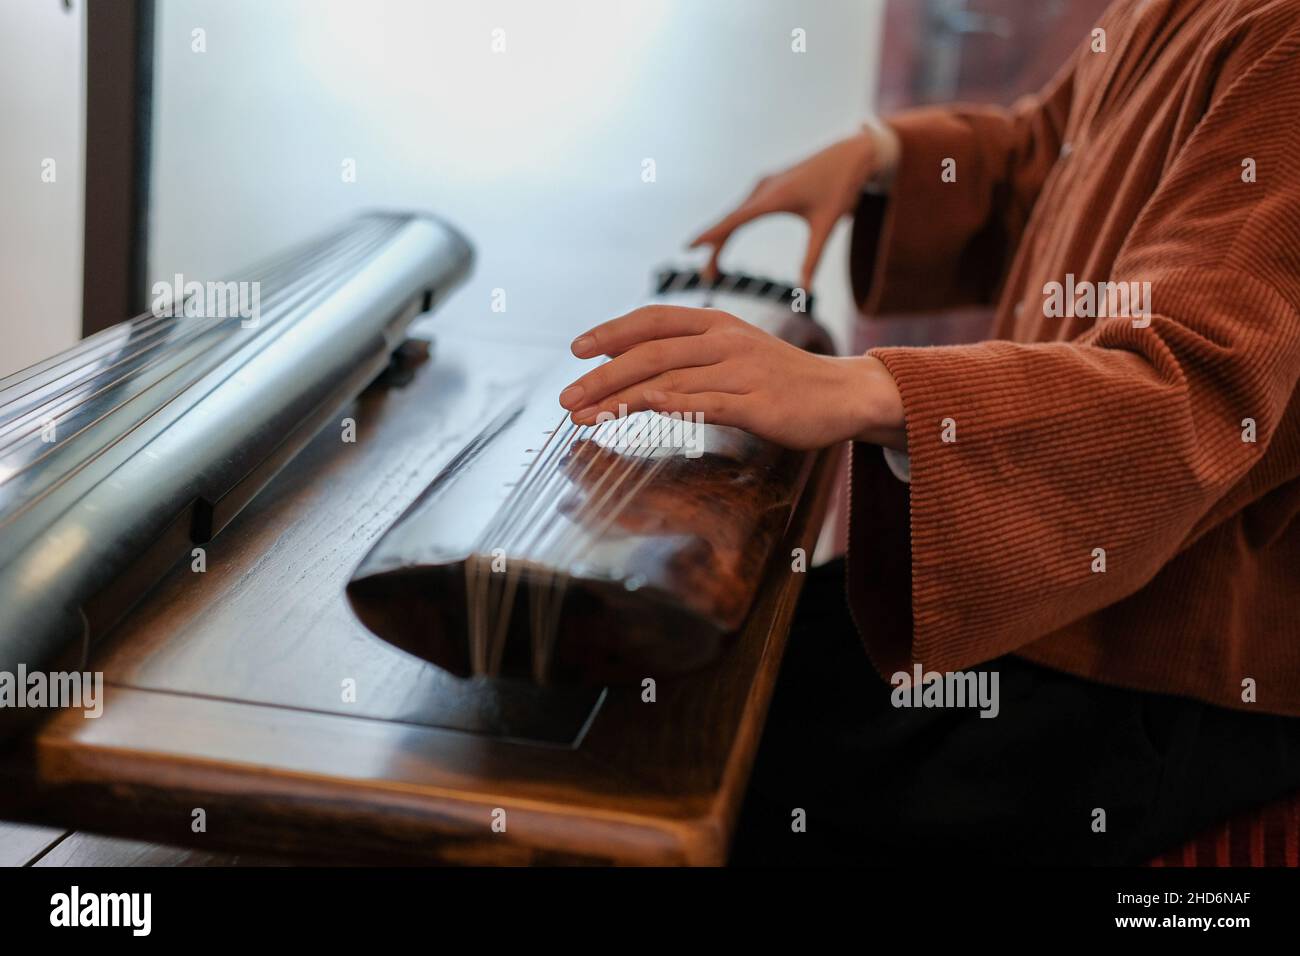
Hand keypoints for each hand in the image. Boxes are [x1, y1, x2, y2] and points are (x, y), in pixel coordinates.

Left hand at [560, 306, 905, 451]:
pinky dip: (670, 406)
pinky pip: (705, 402)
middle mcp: (724, 340)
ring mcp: (741, 370)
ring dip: (619, 400)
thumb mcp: (730, 354)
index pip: (652, 320)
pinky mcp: (757, 402)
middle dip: (601, 377)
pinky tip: (641, 412)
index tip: (576, 350)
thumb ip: (684, 356)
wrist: (842, 394)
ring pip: (668, 380)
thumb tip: (625, 362)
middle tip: (566, 399)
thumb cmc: (779, 379)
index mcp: (715, 324)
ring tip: (585, 418)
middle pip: (650, 353)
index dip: (611, 332)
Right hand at [690, 130, 880, 288]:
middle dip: (715, 249)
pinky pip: (743, 209)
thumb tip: (805, 291)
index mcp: (773, 197)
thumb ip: (814, 258)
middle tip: (707, 278)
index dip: (711, 235)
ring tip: (712, 266)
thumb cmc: (842, 186)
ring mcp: (764, 186)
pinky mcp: (769, 186)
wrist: (852, 154)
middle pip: (730, 222)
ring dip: (722, 239)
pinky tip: (725, 239)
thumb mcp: (828, 224)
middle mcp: (763, 189)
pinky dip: (731, 226)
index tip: (688, 247)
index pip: (734, 221)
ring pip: (735, 216)